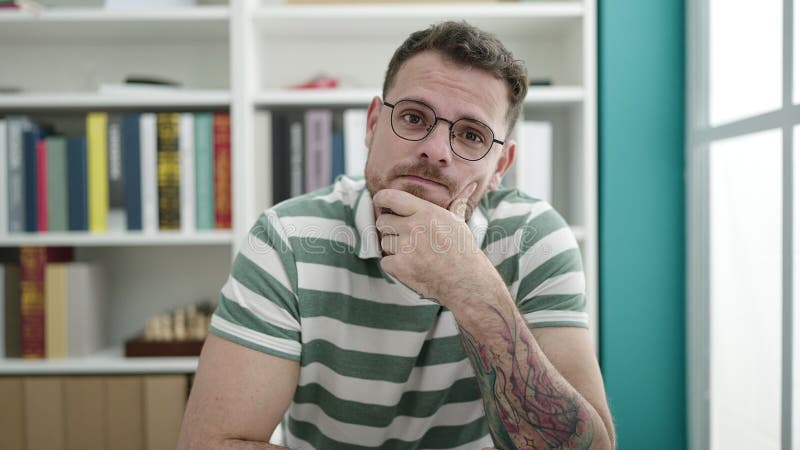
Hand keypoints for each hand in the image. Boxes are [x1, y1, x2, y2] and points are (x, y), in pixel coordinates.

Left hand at [373, 182, 485, 304]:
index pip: (391, 197)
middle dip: (390, 228)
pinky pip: (385, 261)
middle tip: (404, 235)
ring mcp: (405, 247)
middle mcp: (413, 227)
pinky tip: (410, 266)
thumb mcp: (459, 223)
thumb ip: (455, 206)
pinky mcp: (399, 266)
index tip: (380, 202)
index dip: (382, 199)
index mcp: (426, 212)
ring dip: (393, 247)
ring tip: (413, 253)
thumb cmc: (463, 252)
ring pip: (384, 241)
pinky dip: (394, 265)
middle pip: (382, 221)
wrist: (466, 282)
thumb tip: (468, 189)